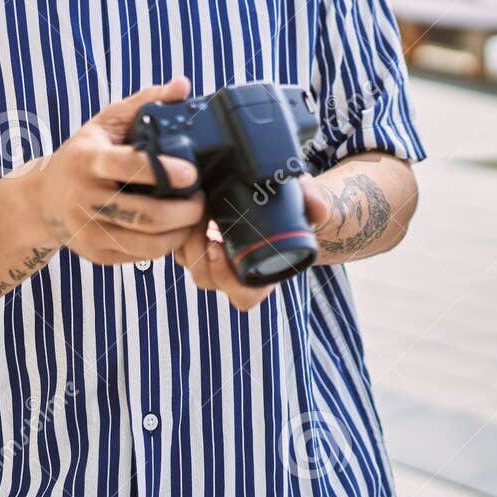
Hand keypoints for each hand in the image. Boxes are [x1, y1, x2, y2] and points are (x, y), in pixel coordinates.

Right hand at [12, 76, 205, 265]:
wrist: (42, 200)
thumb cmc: (83, 154)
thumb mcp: (106, 122)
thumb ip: (145, 102)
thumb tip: (182, 85)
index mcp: (88, 159)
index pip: (128, 166)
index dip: (164, 171)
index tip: (192, 172)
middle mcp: (85, 197)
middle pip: (145, 215)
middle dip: (184, 212)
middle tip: (201, 200)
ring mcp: (88, 231)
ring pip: (146, 244)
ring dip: (179, 233)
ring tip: (192, 217)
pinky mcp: (95, 254)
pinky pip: (139, 257)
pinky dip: (163, 247)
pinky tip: (173, 231)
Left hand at [172, 177, 330, 311]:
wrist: (277, 198)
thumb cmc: (292, 206)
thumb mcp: (306, 199)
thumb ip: (315, 202)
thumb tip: (319, 211)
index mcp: (263, 276)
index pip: (244, 297)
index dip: (227, 278)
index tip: (220, 246)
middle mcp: (236, 276)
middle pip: (206, 280)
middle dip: (199, 251)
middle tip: (203, 219)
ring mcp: (212, 262)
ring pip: (189, 265)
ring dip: (186, 240)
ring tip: (195, 209)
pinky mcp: (194, 245)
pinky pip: (178, 248)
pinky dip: (178, 231)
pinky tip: (187, 207)